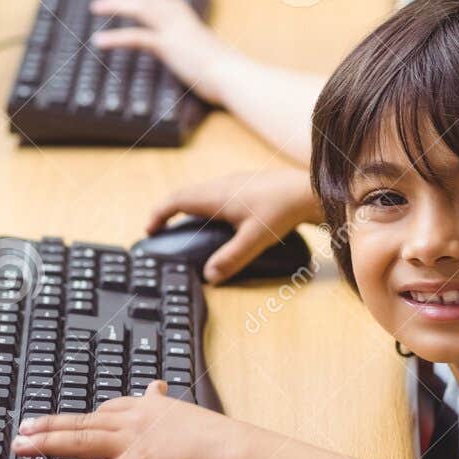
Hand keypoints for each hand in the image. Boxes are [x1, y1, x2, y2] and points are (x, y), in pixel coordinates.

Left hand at [11, 382, 250, 458]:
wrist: (231, 447)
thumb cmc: (216, 435)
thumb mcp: (185, 410)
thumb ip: (164, 403)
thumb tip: (155, 386)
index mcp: (145, 406)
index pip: (105, 409)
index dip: (82, 418)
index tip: (64, 420)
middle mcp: (133, 419)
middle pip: (82, 421)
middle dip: (49, 426)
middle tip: (22, 429)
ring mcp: (132, 442)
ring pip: (81, 440)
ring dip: (47, 443)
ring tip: (21, 447)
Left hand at [89, 0, 233, 102]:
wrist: (233, 74)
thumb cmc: (224, 70)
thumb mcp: (206, 52)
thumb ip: (193, 47)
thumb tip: (189, 55)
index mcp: (188, 16)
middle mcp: (180, 16)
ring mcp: (174, 28)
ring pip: (139, 7)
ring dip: (114, 5)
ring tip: (95, 7)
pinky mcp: (168, 44)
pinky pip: (136, 37)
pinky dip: (115, 37)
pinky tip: (99, 41)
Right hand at [148, 168, 318, 282]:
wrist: (309, 189)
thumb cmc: (283, 210)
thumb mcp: (255, 239)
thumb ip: (231, 259)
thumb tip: (209, 276)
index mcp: (217, 196)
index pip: (176, 201)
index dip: (159, 214)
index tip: (150, 230)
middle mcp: (221, 185)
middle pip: (185, 194)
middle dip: (168, 211)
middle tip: (160, 228)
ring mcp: (234, 182)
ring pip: (200, 192)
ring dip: (186, 206)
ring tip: (185, 225)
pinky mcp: (247, 184)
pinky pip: (215, 192)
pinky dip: (204, 205)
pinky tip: (217, 220)